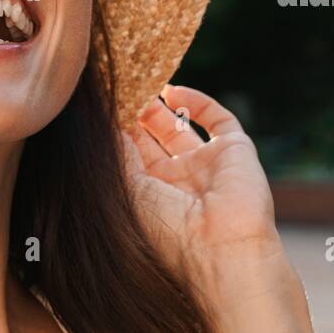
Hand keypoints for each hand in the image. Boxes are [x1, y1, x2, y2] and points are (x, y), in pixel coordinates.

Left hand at [123, 84, 284, 291]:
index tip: (98, 108)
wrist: (222, 248)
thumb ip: (118, 154)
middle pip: (151, 139)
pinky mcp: (235, 151)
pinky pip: (218, 119)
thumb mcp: (130, 189)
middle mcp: (177, 182)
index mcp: (149, 198)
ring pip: (179, 127)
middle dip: (134, 115)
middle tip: (118, 89)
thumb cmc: (168, 230)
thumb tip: (104, 123)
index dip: (115, 132)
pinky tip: (172, 93)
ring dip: (159, 106)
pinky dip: (197, 102)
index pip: (128, 157)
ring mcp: (206, 166)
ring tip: (139, 85)